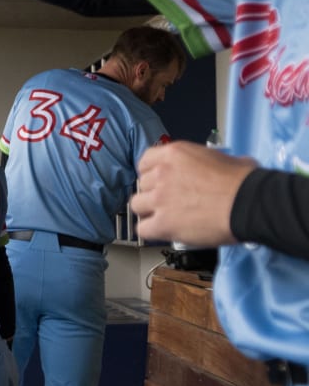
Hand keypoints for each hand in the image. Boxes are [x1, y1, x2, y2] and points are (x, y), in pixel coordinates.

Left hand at [132, 141, 254, 245]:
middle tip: (168, 202)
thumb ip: (209, 161)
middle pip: (142, 184)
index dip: (152, 173)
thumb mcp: (226, 158)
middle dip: (153, 193)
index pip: (145, 161)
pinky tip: (163, 231)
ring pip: (137, 205)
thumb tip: (221, 166)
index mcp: (174, 154)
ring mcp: (159, 199)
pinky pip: (143, 228)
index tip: (158, 181)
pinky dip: (151, 231)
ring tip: (164, 217)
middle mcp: (161, 174)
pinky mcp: (163, 223)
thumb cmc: (245, 183)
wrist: (249, 204)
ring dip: (149, 212)